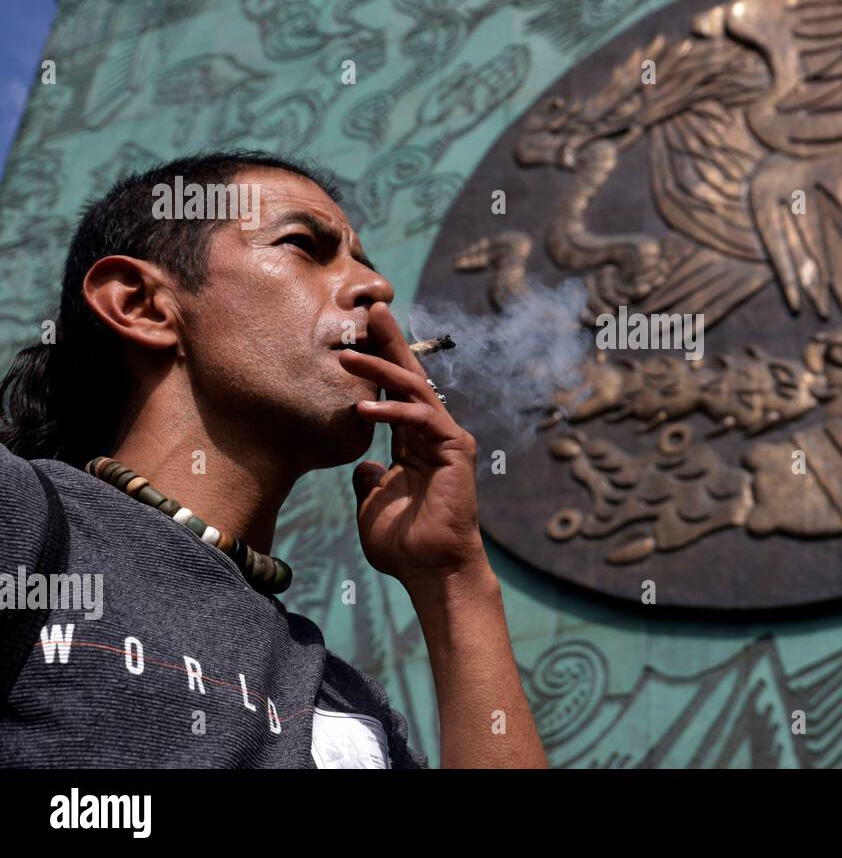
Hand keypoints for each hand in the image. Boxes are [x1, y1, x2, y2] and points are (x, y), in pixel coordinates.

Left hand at [339, 301, 486, 584]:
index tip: (359, 332)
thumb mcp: (373, 504)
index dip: (380, 361)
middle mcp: (432, 434)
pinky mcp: (455, 450)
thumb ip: (368, 480)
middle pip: (410, 377)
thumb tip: (361, 466)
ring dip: (381, 368)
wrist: (432, 570)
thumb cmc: (404, 544)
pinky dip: (393, 410)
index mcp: (413, 442)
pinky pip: (421, 419)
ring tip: (348, 354)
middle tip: (371, 309)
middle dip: (390, 343)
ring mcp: (445, 439)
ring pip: (415, 390)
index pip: (396, 392)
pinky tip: (363, 407)